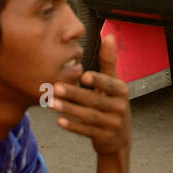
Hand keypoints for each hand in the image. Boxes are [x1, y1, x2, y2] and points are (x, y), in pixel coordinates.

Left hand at [51, 34, 130, 156]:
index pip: (109, 84)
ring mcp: (112, 124)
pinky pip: (86, 131)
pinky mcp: (104, 137)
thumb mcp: (114, 83)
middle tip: (56, 87)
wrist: (119, 138)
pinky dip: (72, 126)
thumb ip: (109, 61)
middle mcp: (120, 107)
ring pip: (88, 116)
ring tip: (51, 103)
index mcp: (121, 91)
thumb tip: (108, 35)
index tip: (83, 75)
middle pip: (95, 100)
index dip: (98, 80)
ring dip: (69, 109)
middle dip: (75, 94)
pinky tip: (58, 121)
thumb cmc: (112, 102)